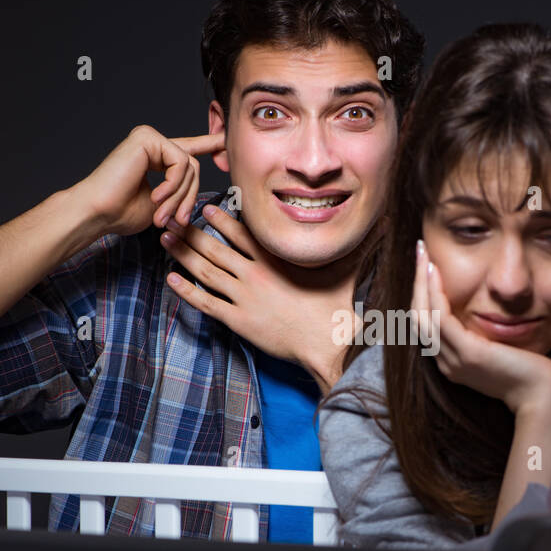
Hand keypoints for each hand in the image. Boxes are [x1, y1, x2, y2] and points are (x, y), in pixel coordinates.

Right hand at [71, 124, 224, 236]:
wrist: (97, 213)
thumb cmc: (120, 213)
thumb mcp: (162, 205)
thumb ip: (180, 193)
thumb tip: (197, 194)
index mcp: (154, 156)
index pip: (187, 149)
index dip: (208, 144)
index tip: (225, 140)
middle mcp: (152, 142)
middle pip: (193, 167)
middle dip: (188, 197)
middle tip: (175, 221)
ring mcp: (149, 137)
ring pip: (189, 166)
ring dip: (180, 197)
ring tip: (162, 215)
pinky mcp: (148, 137)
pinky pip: (180, 163)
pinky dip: (173, 186)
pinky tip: (155, 197)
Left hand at [162, 205, 354, 392]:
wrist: (326, 342)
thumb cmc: (335, 309)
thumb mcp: (344, 269)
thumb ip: (355, 245)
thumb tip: (384, 223)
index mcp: (275, 260)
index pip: (241, 232)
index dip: (220, 218)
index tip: (204, 207)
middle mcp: (254, 274)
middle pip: (214, 248)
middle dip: (190, 232)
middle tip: (170, 219)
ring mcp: (243, 298)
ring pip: (204, 271)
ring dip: (182, 255)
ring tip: (165, 241)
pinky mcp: (238, 321)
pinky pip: (205, 303)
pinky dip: (186, 292)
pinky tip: (172, 281)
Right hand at [413, 239, 550, 417]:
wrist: (540, 396)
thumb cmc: (527, 371)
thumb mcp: (497, 350)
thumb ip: (482, 336)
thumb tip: (480, 311)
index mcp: (450, 361)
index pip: (425, 324)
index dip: (421, 293)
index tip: (426, 265)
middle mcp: (446, 361)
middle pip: (417, 317)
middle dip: (415, 282)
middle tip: (418, 251)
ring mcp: (454, 359)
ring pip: (422, 316)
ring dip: (420, 282)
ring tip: (422, 254)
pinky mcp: (469, 353)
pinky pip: (442, 319)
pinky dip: (435, 294)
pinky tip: (435, 272)